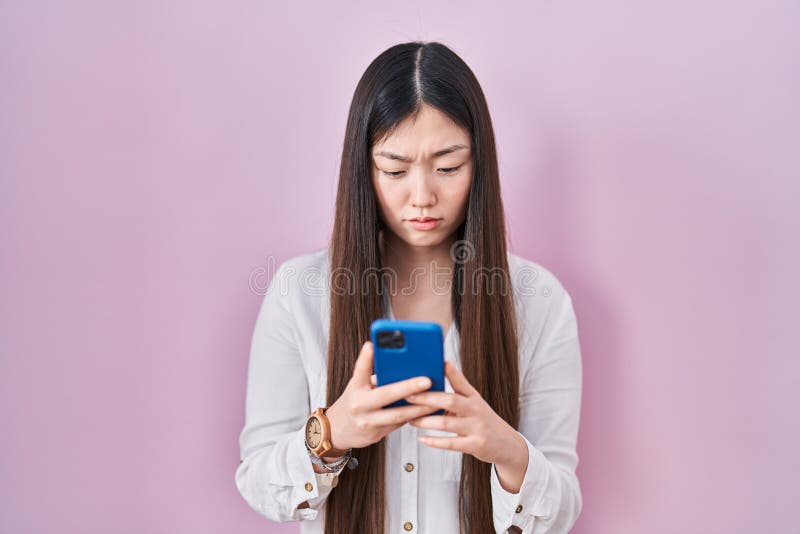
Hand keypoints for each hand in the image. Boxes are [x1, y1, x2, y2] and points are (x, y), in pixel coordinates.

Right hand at [325, 341, 440, 450]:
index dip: (366, 358)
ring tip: (436, 400)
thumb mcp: (357, 386)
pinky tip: (429, 412)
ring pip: (397, 415)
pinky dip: (414, 418)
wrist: (337, 430)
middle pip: (385, 395)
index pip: (359, 370)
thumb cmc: (354, 402)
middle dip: (408, 387)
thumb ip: (372, 376)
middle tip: (427, 380)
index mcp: (354, 388)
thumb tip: (397, 363)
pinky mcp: (376, 434)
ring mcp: (367, 422)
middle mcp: (359, 405)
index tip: (372, 345)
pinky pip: (399, 426)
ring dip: (418, 407)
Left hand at [405, 360, 527, 468]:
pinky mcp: (475, 445)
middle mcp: (476, 410)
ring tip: (411, 419)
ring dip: (425, 421)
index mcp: (474, 398)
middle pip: (450, 400)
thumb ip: (456, 393)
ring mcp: (476, 428)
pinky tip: (422, 439)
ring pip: (446, 423)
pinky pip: (451, 443)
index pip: (461, 382)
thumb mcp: (474, 403)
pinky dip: (434, 441)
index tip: (438, 362)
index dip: (451, 371)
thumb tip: (432, 383)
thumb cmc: (484, 422)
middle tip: (409, 395)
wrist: (507, 444)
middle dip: (427, 398)